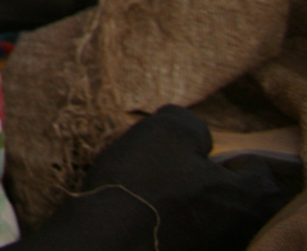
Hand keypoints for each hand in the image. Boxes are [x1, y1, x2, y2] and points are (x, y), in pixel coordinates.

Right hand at [16, 107, 294, 250]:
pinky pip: (183, 231)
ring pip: (203, 212)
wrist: (107, 237)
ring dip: (181, 200)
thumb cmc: (144, 182)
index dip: (219, 152)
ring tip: (145, 190)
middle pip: (228, 191)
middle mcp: (242, 230)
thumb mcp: (168, 130)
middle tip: (164, 168)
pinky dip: (167, 221)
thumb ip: (192, 123)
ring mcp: (215, 248)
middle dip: (200, 177)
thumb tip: (195, 139)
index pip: (253, 165)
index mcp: (251, 198)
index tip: (189, 153)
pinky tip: (139, 213)